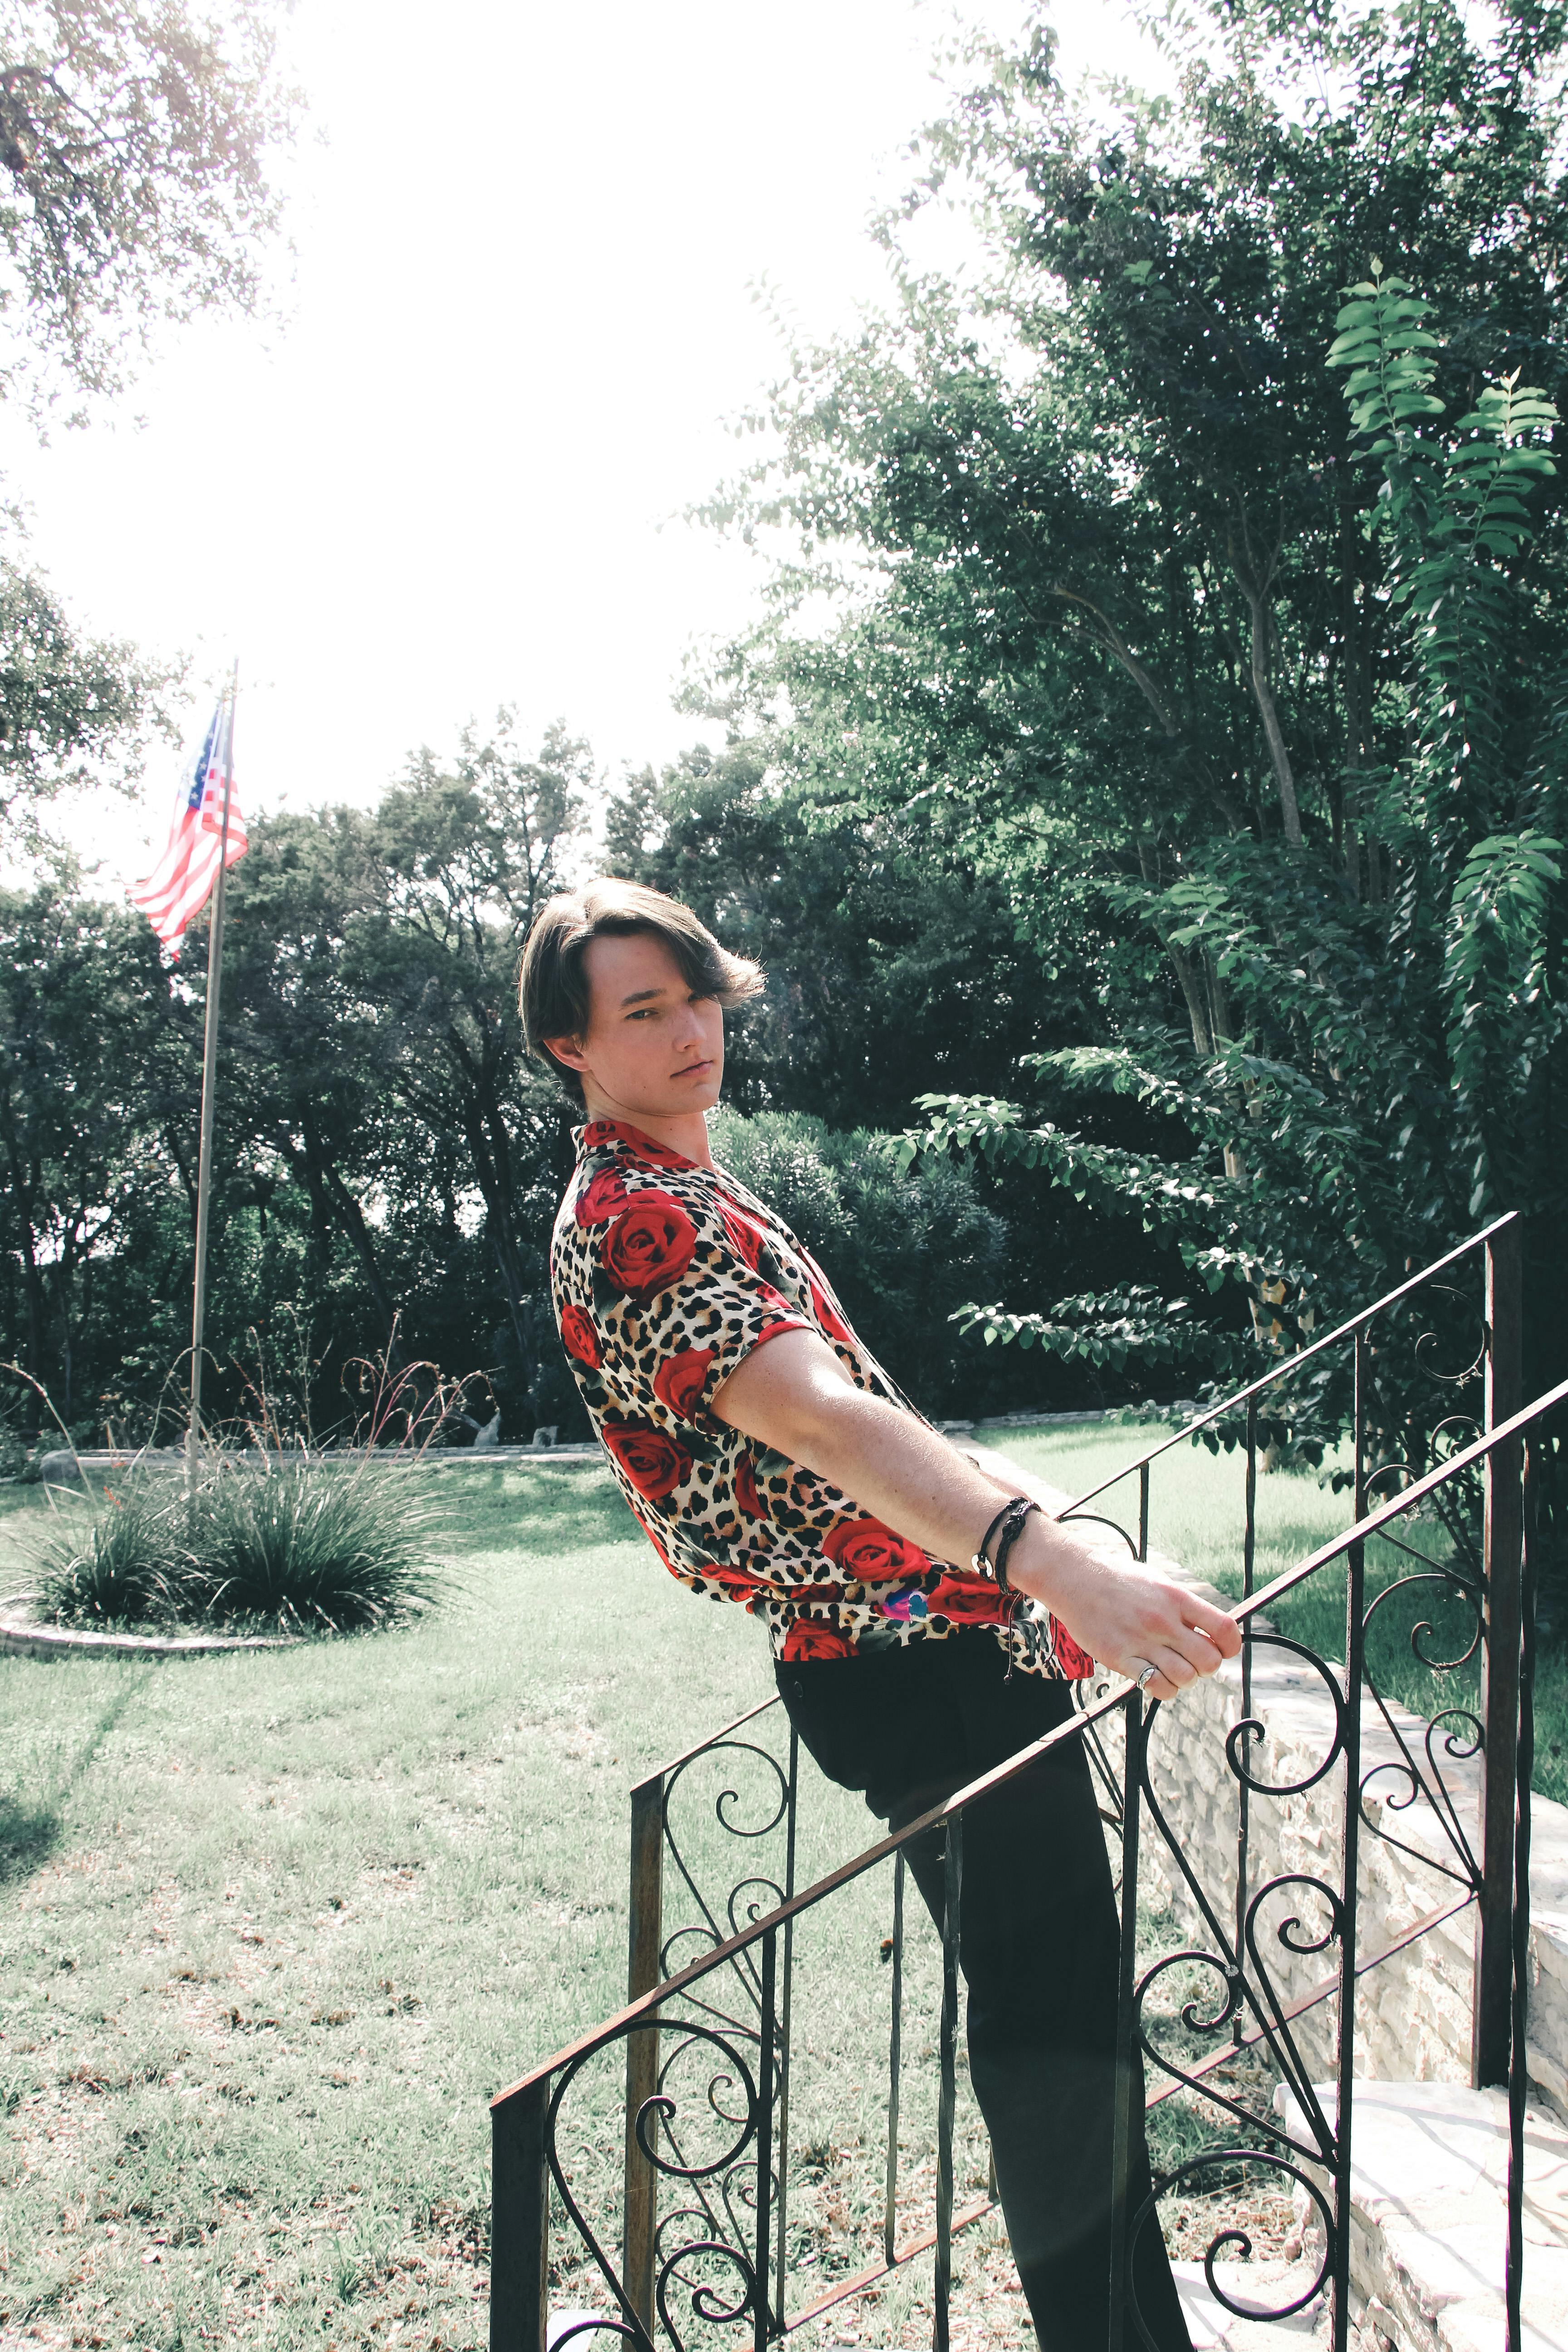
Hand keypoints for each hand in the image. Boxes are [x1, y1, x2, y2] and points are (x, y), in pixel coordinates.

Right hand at [1007, 1515, 1240, 1701]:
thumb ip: (1184, 1607)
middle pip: (1208, 1661)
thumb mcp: (1159, 1582)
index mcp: (1176, 1598)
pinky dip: (1163, 1689)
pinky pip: (1156, 1686)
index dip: (1230, 1646)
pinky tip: (1155, 1678)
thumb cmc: (1118, 1579)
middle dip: (1207, 1667)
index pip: (1224, 1629)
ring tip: (1173, 1671)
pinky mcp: (1119, 1657)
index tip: (1222, 1649)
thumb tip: (1211, 1630)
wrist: (1075, 1578)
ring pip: (1185, 1677)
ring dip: (1185, 1680)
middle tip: (1193, 1661)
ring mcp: (1141, 1640)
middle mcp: (1162, 1620)